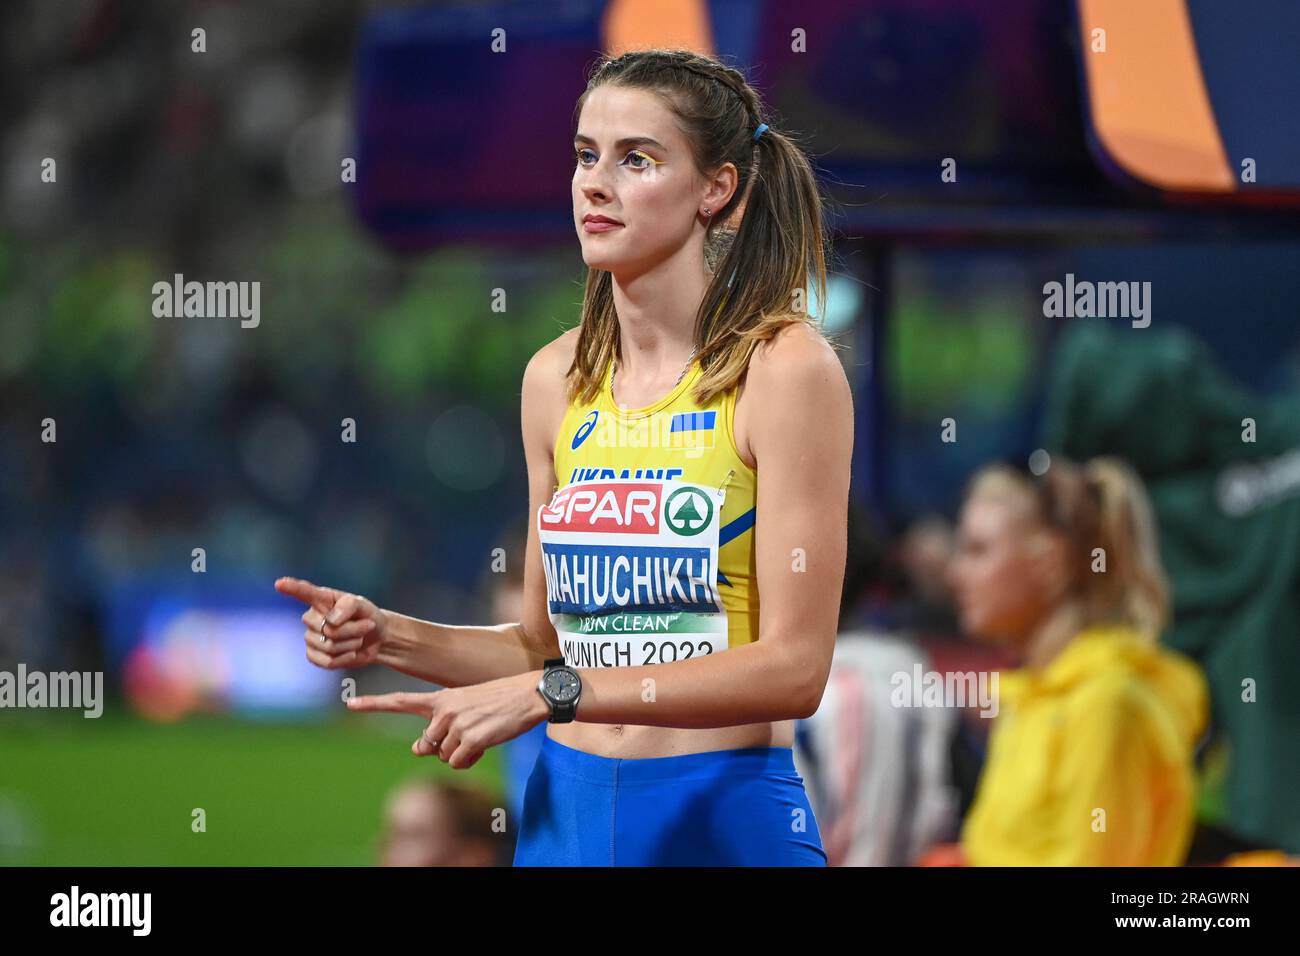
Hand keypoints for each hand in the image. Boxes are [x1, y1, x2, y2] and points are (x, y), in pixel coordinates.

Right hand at [275, 576, 389, 669]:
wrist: (376, 638)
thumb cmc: (367, 616)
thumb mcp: (362, 605)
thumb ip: (348, 606)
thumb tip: (330, 621)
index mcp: (321, 599)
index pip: (305, 593)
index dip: (292, 588)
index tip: (280, 584)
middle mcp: (312, 617)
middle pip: (328, 630)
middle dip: (352, 630)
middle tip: (367, 625)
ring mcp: (310, 637)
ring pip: (329, 647)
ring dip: (351, 644)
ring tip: (359, 638)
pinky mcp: (314, 655)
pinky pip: (326, 662)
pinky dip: (344, 659)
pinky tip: (352, 653)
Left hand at [345, 671, 550, 768]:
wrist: (529, 695)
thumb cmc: (498, 701)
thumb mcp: (464, 708)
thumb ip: (437, 727)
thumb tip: (416, 750)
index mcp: (441, 698)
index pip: (400, 701)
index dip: (373, 704)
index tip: (350, 704)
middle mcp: (444, 710)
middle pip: (428, 745)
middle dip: (445, 747)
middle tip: (469, 733)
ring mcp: (457, 725)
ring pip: (444, 757)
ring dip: (461, 753)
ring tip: (481, 734)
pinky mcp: (472, 739)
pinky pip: (459, 763)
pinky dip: (471, 760)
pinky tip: (485, 743)